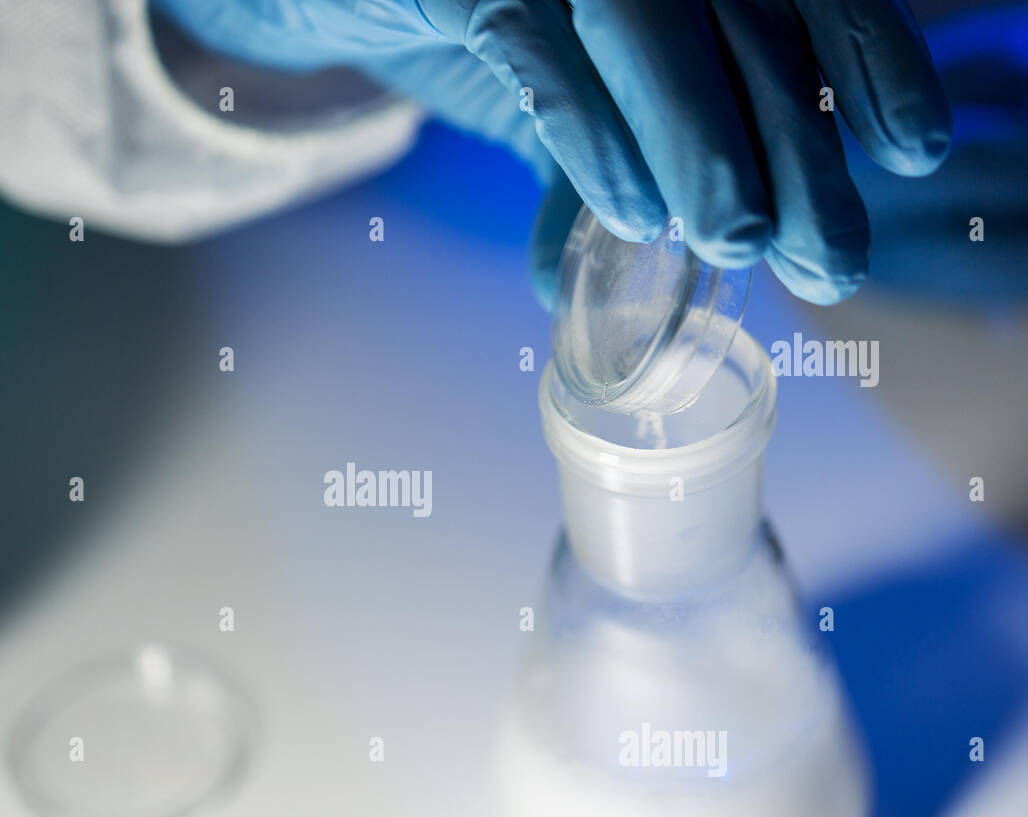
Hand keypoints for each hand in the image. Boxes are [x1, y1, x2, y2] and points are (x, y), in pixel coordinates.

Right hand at [156, 1, 951, 306]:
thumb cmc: (445, 17)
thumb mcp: (549, 86)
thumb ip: (602, 152)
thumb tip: (643, 255)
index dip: (863, 57)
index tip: (906, 149)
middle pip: (742, 12)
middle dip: (797, 142)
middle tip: (828, 256)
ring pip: (652, 17)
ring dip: (706, 141)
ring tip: (736, 245)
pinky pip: (537, 42)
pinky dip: (590, 132)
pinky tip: (631, 216)